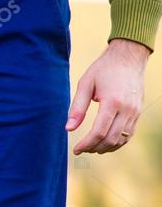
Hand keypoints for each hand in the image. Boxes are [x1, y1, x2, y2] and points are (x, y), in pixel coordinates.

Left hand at [67, 38, 148, 154]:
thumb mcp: (85, 84)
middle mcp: (127, 109)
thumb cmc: (104, 69)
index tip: (76, 150)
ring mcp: (135, 111)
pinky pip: (129, 134)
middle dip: (94, 148)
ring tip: (92, 147)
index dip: (86, 144)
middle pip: (110, 139)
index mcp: (112, 102)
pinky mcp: (138, 111)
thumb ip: (77, 108)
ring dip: (106, 147)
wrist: (129, 56)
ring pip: (121, 139)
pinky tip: (105, 142)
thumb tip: (68, 129)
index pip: (99, 132)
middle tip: (82, 149)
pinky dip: (117, 142)